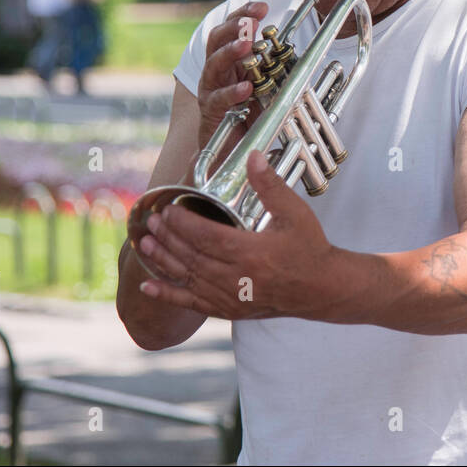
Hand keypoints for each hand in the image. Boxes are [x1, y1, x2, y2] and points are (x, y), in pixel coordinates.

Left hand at [136, 151, 343, 320]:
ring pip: (188, 277)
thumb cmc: (309, 248)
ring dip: (163, 260)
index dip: (183, 223)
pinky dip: (168, 295)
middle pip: (192, 256)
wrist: (321, 288)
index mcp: (252, 251)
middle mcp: (238, 277)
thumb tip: (253, 157)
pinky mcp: (230, 309)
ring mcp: (232, 296)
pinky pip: (193, 303)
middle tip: (153, 221)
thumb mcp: (295, 212)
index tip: (169, 210)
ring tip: (145, 243)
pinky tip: (148, 287)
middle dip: (168, 237)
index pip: (206, 236)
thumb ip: (270, 186)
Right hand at [197, 1, 268, 155]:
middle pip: (216, 40)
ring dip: (231, 52)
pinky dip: (232, 92)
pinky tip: (246, 88)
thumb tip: (292, 46)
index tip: (262, 6)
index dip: (244, 15)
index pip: (232, 30)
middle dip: (234, 27)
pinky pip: (219, 99)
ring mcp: (211, 90)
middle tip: (250, 21)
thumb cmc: (249, 113)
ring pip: (214, 65)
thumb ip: (272, 66)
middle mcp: (217, 71)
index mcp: (230, 60)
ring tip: (246, 44)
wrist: (230, 150)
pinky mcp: (211, 112)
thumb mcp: (265, 84)